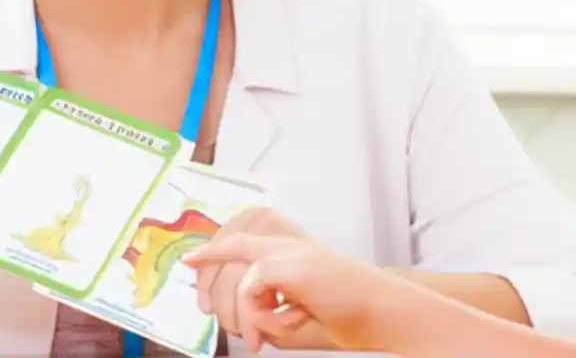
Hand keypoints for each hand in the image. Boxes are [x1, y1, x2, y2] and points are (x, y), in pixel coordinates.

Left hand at [185, 233, 411, 353]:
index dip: (212, 249)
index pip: (238, 238)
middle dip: (214, 290)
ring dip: (243, 316)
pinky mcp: (294, 264)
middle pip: (228, 250)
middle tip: (219, 321)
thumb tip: (234, 318)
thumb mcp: (290, 318)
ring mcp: (290, 250)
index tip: (190, 261)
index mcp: (286, 248)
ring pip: (237, 277)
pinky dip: (259, 313)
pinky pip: (252, 287)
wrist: (384, 313)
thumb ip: (260, 312)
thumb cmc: (346, 317)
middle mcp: (285, 242)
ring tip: (264, 337)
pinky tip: (284, 323)